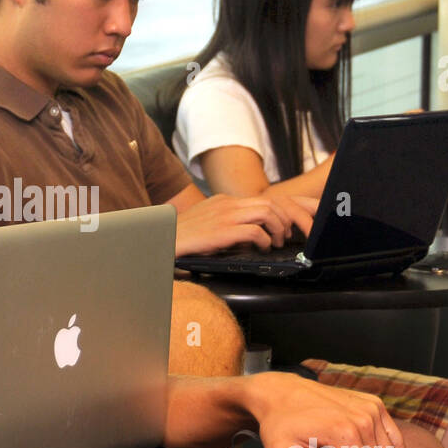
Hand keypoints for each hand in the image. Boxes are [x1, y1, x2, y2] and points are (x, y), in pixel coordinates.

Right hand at [174, 194, 316, 256]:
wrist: (161, 238)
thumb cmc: (183, 236)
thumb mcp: (207, 222)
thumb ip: (227, 222)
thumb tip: (249, 236)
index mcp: (225, 200)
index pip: (263, 199)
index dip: (281, 211)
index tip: (286, 225)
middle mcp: (227, 204)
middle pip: (270, 202)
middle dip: (286, 219)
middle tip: (287, 235)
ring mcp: (225, 215)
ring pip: (267, 212)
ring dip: (278, 228)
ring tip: (277, 242)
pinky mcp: (222, 231)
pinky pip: (254, 231)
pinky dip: (264, 240)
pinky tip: (263, 248)